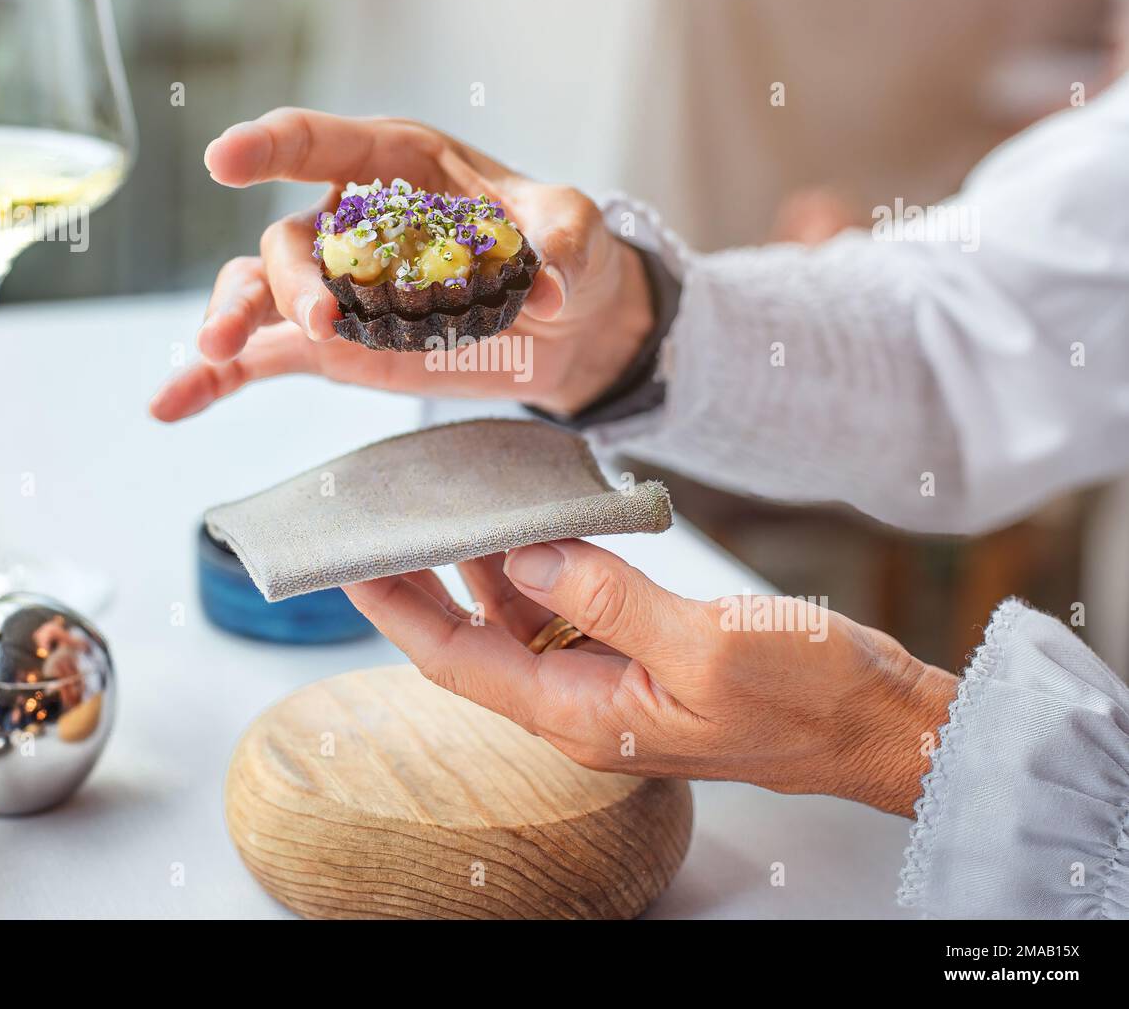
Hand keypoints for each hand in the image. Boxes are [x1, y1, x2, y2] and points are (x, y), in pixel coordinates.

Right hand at [149, 109, 653, 421]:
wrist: (570, 326)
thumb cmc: (567, 252)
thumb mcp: (578, 231)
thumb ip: (561, 245)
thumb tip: (543, 290)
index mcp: (400, 166)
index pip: (323, 144)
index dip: (271, 145)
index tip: (225, 159)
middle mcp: (354, 221)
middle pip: (291, 239)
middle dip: (291, 279)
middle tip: (324, 323)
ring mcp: (341, 287)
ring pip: (263, 292)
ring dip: (235, 316)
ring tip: (215, 349)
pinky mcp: (340, 344)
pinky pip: (267, 355)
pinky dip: (218, 378)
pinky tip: (173, 402)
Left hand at [343, 540, 958, 816]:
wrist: (878, 722)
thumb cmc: (807, 694)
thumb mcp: (706, 640)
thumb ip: (609, 598)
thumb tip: (528, 552)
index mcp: (584, 715)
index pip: (459, 663)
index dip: (400, 614)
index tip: (354, 566)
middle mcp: (584, 705)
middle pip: (477, 643)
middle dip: (427, 586)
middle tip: (389, 523)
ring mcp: (612, 683)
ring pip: (521, 623)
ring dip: (483, 571)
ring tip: (449, 510)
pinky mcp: (642, 658)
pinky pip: (569, 612)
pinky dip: (543, 569)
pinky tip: (535, 528)